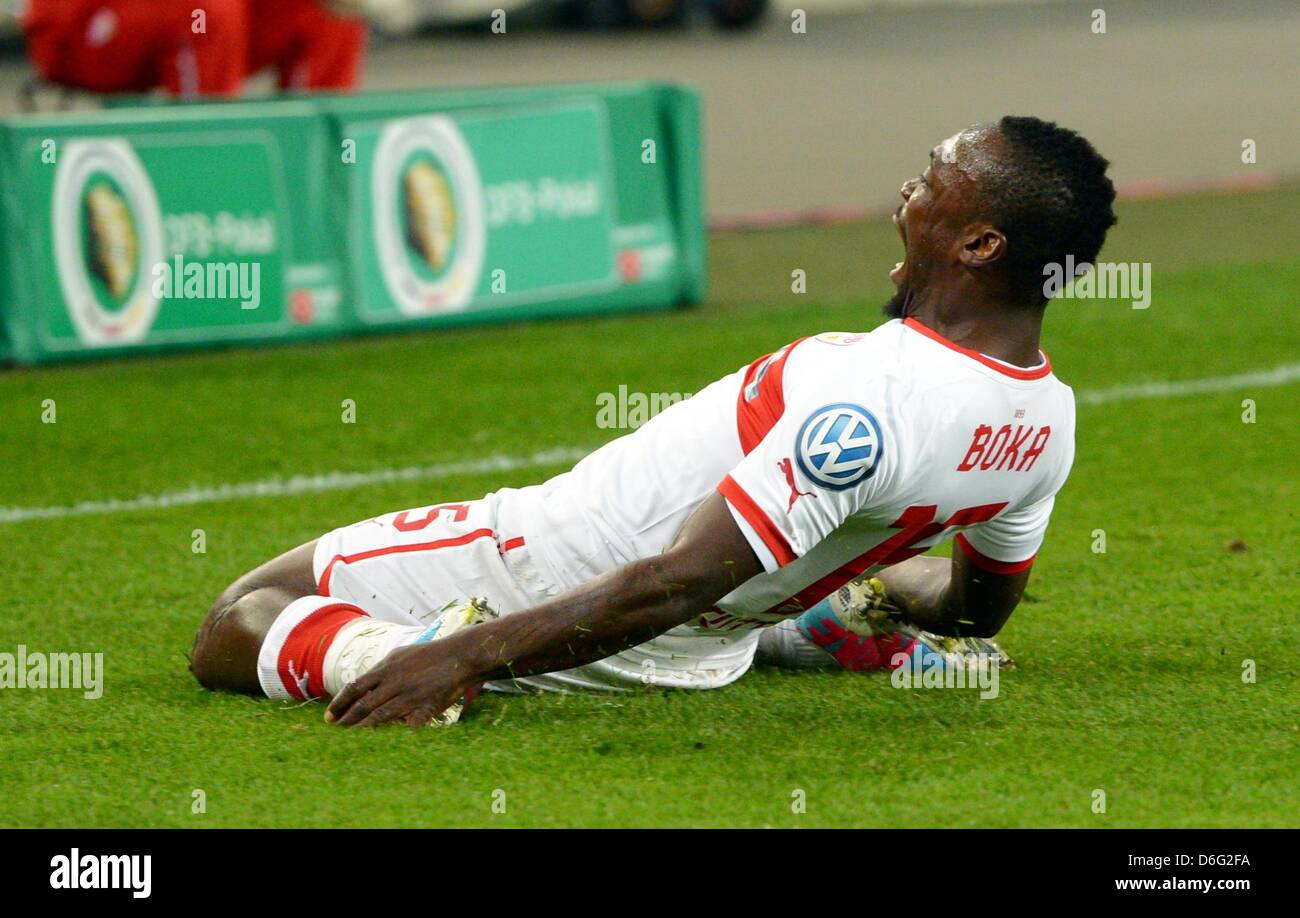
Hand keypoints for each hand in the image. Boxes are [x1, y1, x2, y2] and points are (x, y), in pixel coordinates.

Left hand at [325, 640, 478, 726]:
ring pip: (379, 717)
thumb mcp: (400, 655)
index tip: (329, 716)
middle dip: (346, 720)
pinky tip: (388, 745)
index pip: (354, 688)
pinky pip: (409, 725)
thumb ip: (381, 669)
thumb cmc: (429, 654)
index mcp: (386, 669)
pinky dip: (399, 734)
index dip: (339, 704)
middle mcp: (394, 683)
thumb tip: (363, 683)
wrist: (460, 655)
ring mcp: (409, 696)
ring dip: (363, 729)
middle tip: (335, 731)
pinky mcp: (426, 707)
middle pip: (363, 705)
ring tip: (351, 740)